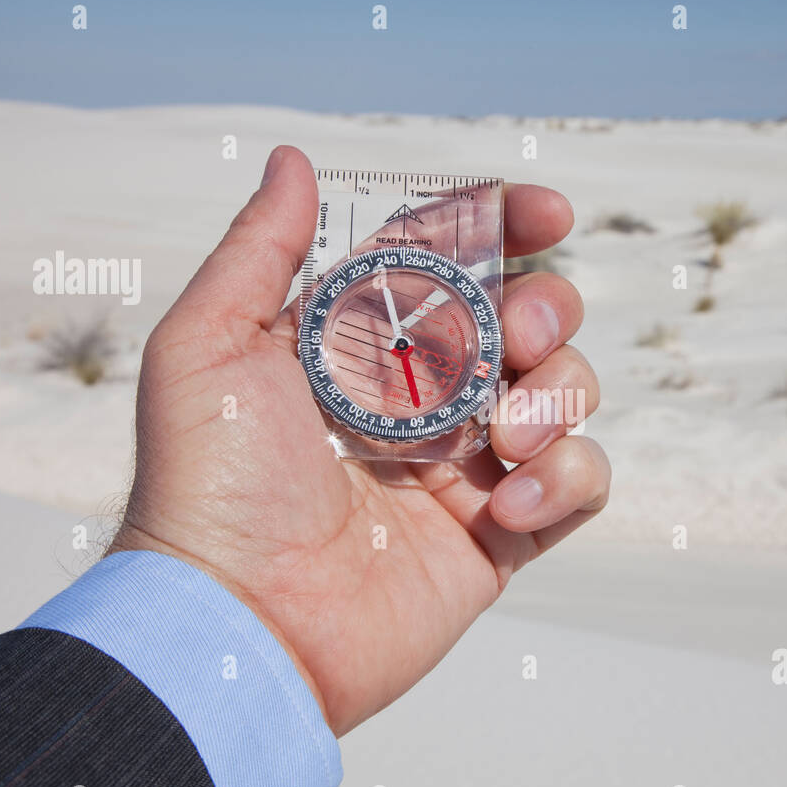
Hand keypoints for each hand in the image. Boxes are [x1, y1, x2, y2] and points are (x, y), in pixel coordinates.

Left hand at [108, 147, 608, 736]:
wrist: (237, 624)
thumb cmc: (208, 487)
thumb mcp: (206, 349)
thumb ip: (258, 252)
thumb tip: (293, 161)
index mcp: (364, 344)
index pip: (453, 262)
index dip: (505, 226)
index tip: (545, 212)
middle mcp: (424, 397)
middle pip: (528, 319)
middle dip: (546, 309)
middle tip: (519, 339)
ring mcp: (466, 468)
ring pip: (566, 395)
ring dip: (560, 396)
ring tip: (505, 440)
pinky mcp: (499, 537)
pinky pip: (580, 485)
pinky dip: (570, 478)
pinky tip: (511, 502)